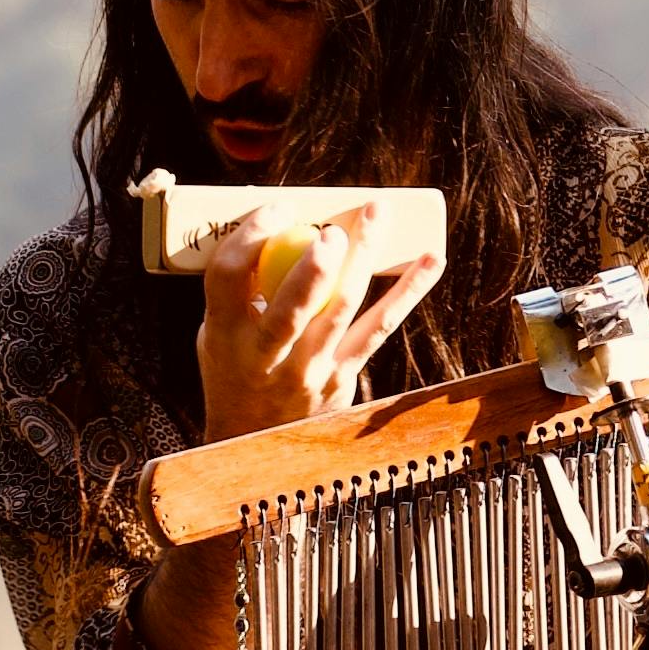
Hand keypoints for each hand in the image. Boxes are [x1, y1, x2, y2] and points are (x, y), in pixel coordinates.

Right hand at [188, 199, 446, 439]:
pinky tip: (429, 261)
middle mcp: (264, 355)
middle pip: (291, 306)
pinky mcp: (342, 376)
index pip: (229, 276)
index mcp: (223, 333)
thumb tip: (281, 224)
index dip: (251, 236)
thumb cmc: (238, 367)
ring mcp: (307, 370)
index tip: (279, 207)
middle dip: (314, 267)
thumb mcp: (218, 331)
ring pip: (342, 309)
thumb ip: (243, 287)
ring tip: (379, 214)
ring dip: (364, 258)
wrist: (251, 442)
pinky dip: (407, 291)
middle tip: (334, 230)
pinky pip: (379, 327)